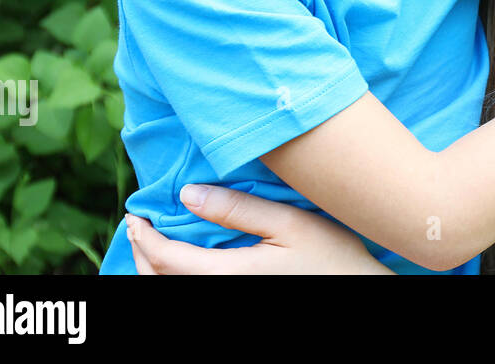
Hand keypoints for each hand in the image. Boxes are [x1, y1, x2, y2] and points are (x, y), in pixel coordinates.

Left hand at [126, 185, 391, 274]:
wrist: (359, 287)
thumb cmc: (331, 255)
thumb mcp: (290, 223)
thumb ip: (238, 208)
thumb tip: (187, 194)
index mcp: (229, 276)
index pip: (165, 259)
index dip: (144, 236)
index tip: (136, 214)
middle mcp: (221, 294)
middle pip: (159, 281)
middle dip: (141, 254)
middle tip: (137, 226)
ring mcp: (229, 300)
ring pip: (170, 293)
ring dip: (153, 270)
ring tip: (152, 245)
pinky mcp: (238, 299)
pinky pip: (191, 293)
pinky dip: (174, 279)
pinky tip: (180, 264)